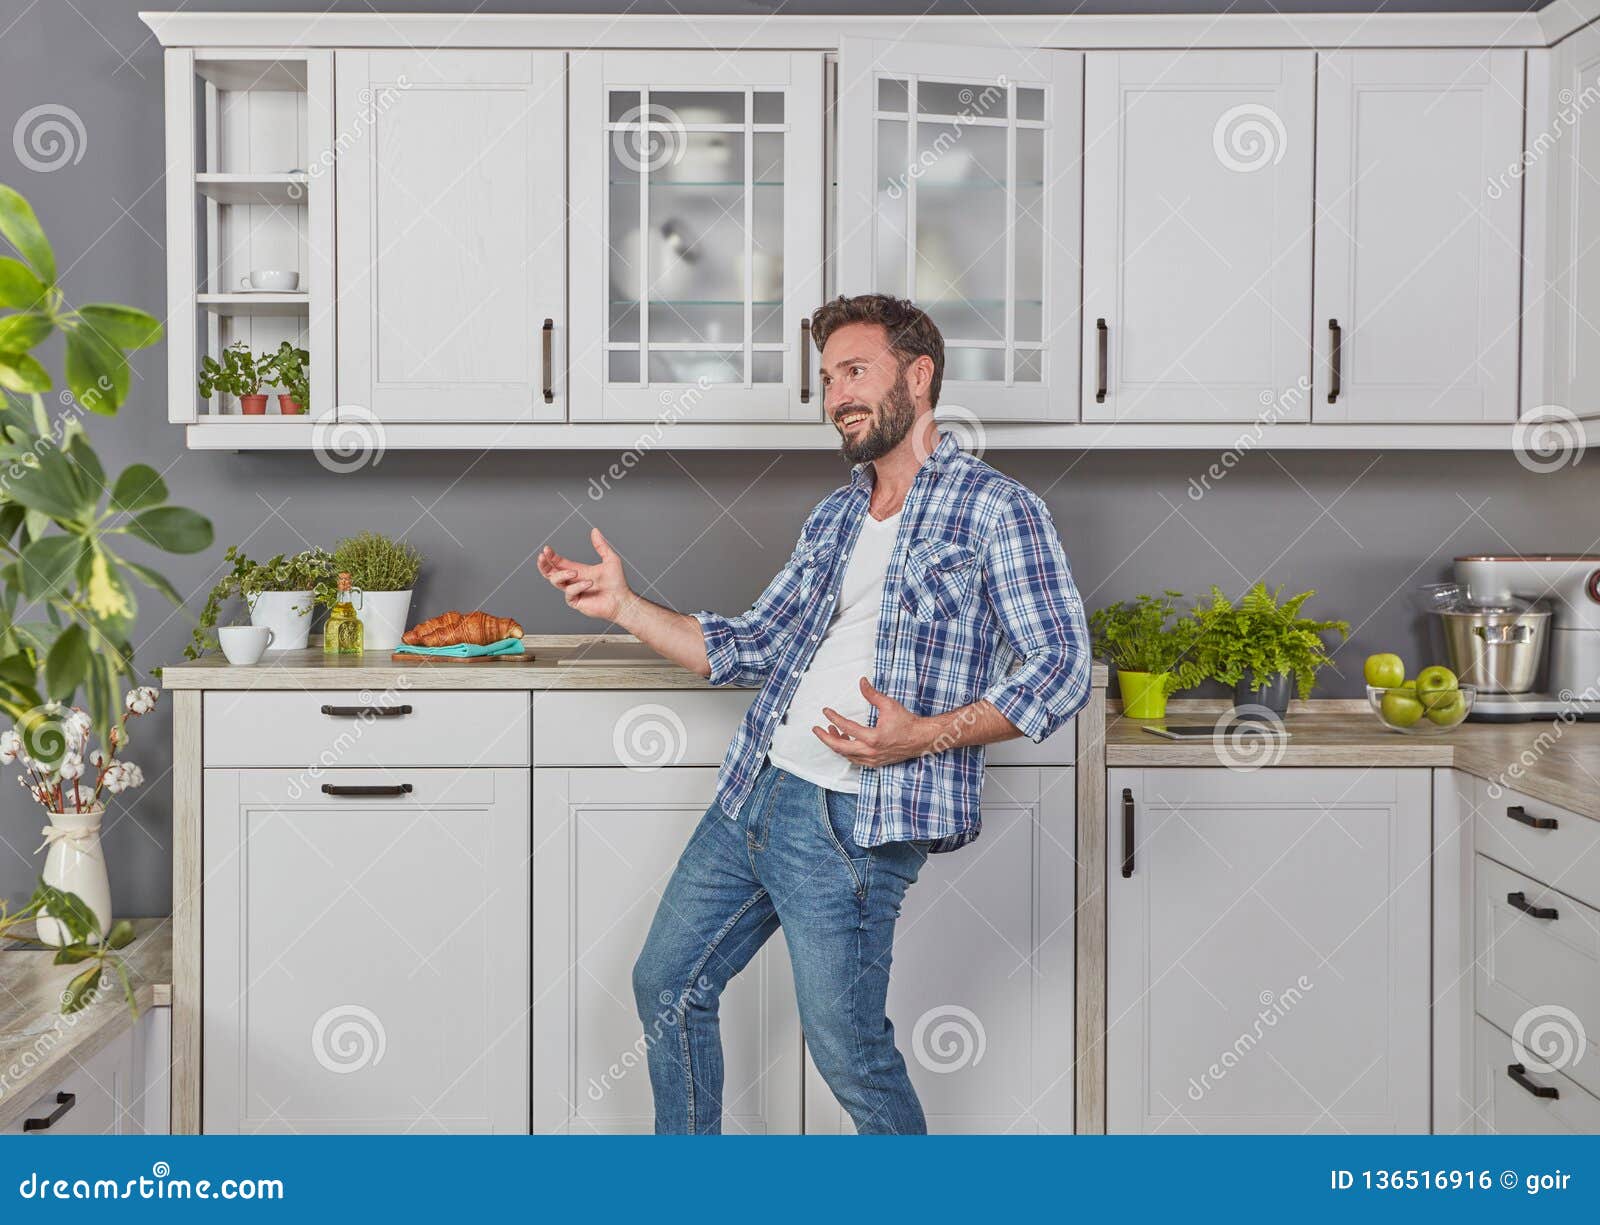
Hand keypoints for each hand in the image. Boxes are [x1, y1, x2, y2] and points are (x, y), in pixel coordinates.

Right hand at [536, 528, 633, 622]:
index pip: (558, 562)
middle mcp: (573, 581)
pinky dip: (578, 586)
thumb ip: (601, 545)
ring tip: (574, 572)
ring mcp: (573, 592)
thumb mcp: (610, 559)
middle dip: (544, 565)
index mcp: (577, 570)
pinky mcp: (576, 602)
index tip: (546, 549)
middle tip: (542, 557)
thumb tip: (595, 530)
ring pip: (556, 582)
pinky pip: (569, 593)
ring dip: (563, 575)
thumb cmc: (617, 582)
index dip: (551, 556)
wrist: (622, 600)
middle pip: (550, 573)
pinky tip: (589, 583)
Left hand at [813, 678, 934, 767]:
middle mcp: (871, 751)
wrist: (921, 739)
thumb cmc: (906, 722)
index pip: (847, 728)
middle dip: (826, 738)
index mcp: (874, 738)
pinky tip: (844, 741)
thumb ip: (872, 694)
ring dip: (836, 744)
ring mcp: (872, 759)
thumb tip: (861, 681)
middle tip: (816, 729)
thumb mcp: (889, 705)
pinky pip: (854, 759)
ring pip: (846, 755)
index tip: (826, 711)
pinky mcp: (875, 763)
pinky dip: (846, 751)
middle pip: (840, 748)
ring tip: (831, 731)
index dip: (834, 718)